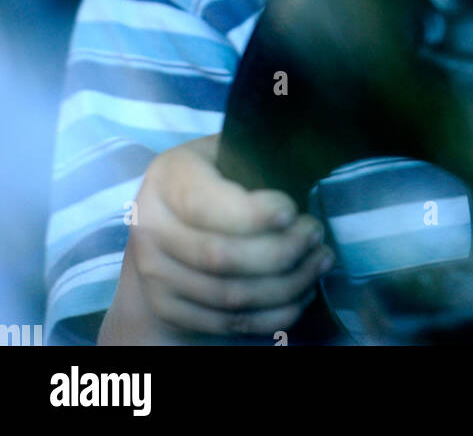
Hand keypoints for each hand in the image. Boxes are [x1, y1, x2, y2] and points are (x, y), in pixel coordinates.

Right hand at [97, 134, 333, 343]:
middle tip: (316, 234)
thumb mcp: (224, 153)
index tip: (293, 210)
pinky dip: (272, 314)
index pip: (203, 204)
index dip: (251, 214)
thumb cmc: (212, 181)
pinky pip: (226, 323)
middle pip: (219, 256)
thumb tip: (306, 157)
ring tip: (319, 261)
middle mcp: (150, 226)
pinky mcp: (167, 308)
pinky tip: (301, 293)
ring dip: (286, 284)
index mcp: (166, 177)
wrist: (165, 233)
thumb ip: (254, 155)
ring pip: (229, 296)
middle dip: (281, 250)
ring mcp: (153, 273)